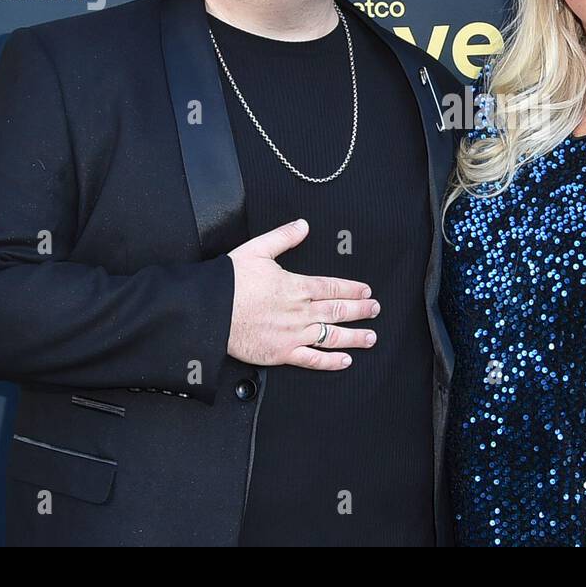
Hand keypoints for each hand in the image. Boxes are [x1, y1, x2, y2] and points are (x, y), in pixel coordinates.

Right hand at [226, 218, 378, 369]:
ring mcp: (293, 334)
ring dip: (355, 337)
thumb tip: (302, 225)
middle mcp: (300, 311)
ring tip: (371, 337)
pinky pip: (313, 359)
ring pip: (332, 336)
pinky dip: (331, 361)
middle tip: (375, 310)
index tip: (367, 291)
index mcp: (297, 286)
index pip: (333, 287)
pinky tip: (345, 360)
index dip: (353, 289)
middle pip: (339, 310)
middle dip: (361, 310)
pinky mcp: (282, 353)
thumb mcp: (257, 250)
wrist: (210, 311)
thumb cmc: (230, 282)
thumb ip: (283, 237)